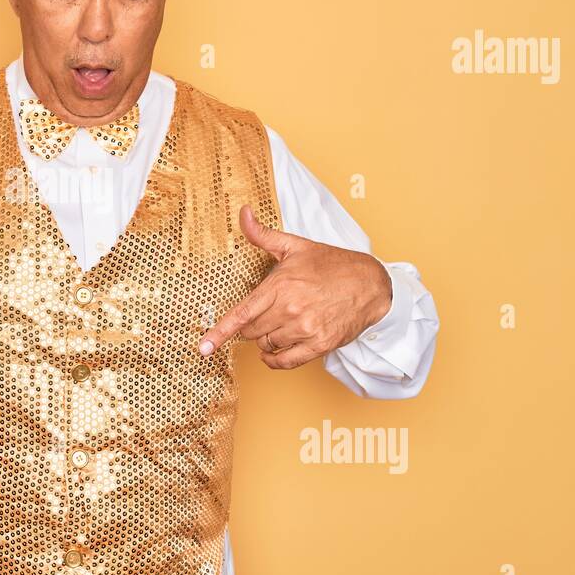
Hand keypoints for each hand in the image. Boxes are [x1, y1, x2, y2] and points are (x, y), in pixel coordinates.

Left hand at [198, 204, 391, 368]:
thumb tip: (243, 213)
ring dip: (266, 339)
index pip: (242, 313)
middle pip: (251, 331)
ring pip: (267, 345)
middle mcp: (291, 309)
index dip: (220, 332)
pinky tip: (275, 352)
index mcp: (281, 285)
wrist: (371, 284)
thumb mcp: (295, 245)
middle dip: (252, 325)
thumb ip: (263, 235)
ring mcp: (306, 329)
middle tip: (267, 312)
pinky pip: (286, 361)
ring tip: (279, 324)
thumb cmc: (332, 264)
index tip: (203, 347)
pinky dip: (276, 359)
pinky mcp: (320, 345)